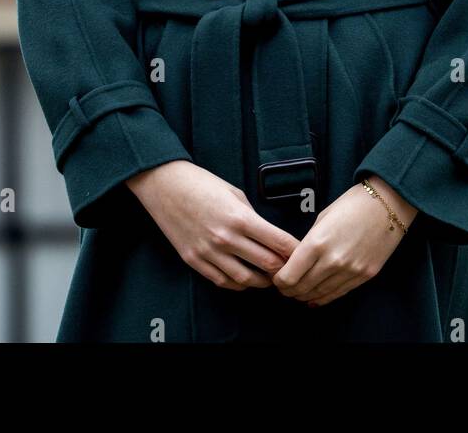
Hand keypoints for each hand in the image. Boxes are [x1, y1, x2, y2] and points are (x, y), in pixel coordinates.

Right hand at [126, 160, 299, 290]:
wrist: (166, 186)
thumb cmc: (201, 184)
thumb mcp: (235, 194)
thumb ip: (251, 216)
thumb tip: (266, 234)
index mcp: (240, 218)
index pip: (277, 242)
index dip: (294, 250)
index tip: (302, 252)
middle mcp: (226, 238)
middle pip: (266, 264)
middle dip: (282, 268)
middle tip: (291, 268)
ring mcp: (209, 252)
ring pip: (245, 279)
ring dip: (262, 281)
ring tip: (270, 277)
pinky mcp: (194, 260)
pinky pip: (222, 281)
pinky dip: (237, 284)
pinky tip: (245, 280)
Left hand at [271, 175, 417, 306]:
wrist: (389, 203)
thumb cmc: (354, 204)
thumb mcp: (323, 218)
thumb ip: (309, 242)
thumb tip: (298, 260)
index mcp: (318, 242)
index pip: (289, 276)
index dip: (279, 281)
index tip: (277, 278)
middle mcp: (333, 261)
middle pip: (301, 289)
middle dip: (289, 291)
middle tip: (285, 288)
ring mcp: (350, 270)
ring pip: (319, 295)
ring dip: (305, 296)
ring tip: (299, 293)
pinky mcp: (365, 275)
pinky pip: (338, 293)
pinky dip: (324, 298)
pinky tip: (316, 298)